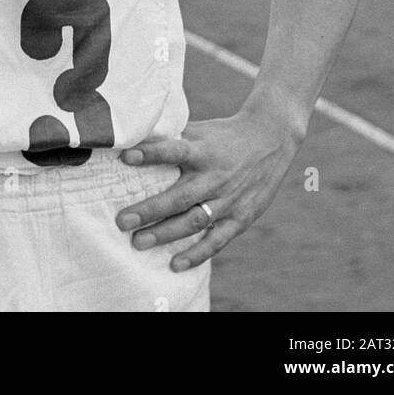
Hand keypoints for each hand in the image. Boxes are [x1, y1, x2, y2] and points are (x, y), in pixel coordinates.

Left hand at [115, 106, 301, 271]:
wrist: (271, 139)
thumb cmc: (225, 134)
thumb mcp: (200, 130)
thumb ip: (172, 138)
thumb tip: (133, 139)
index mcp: (203, 150)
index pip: (174, 150)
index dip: (151, 154)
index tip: (125, 157)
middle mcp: (215, 176)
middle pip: (179, 196)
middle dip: (149, 210)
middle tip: (122, 221)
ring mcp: (229, 199)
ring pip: (194, 221)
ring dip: (166, 234)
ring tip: (138, 242)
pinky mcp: (241, 217)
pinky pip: (217, 240)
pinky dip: (197, 254)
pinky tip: (175, 264)